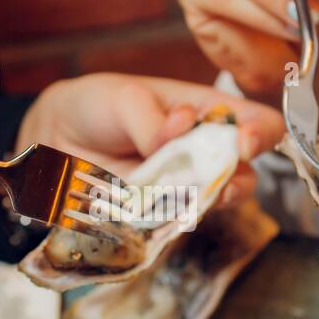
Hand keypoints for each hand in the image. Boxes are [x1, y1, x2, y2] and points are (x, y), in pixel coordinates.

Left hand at [16, 72, 285, 206]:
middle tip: (220, 174)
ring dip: (211, 199)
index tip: (244, 142)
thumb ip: (152, 118)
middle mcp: (204, 151)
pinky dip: (176, 216)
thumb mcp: (125, 98)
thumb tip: (176, 131)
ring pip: (218, 200)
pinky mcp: (160, 211)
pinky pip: (180, 220)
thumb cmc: (99, 105)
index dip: (261, 132)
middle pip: (247, 170)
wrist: (57, 137)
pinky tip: (164, 207)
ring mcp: (184, 184)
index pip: (256, 122)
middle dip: (239, 175)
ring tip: (194, 193)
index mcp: (206, 112)